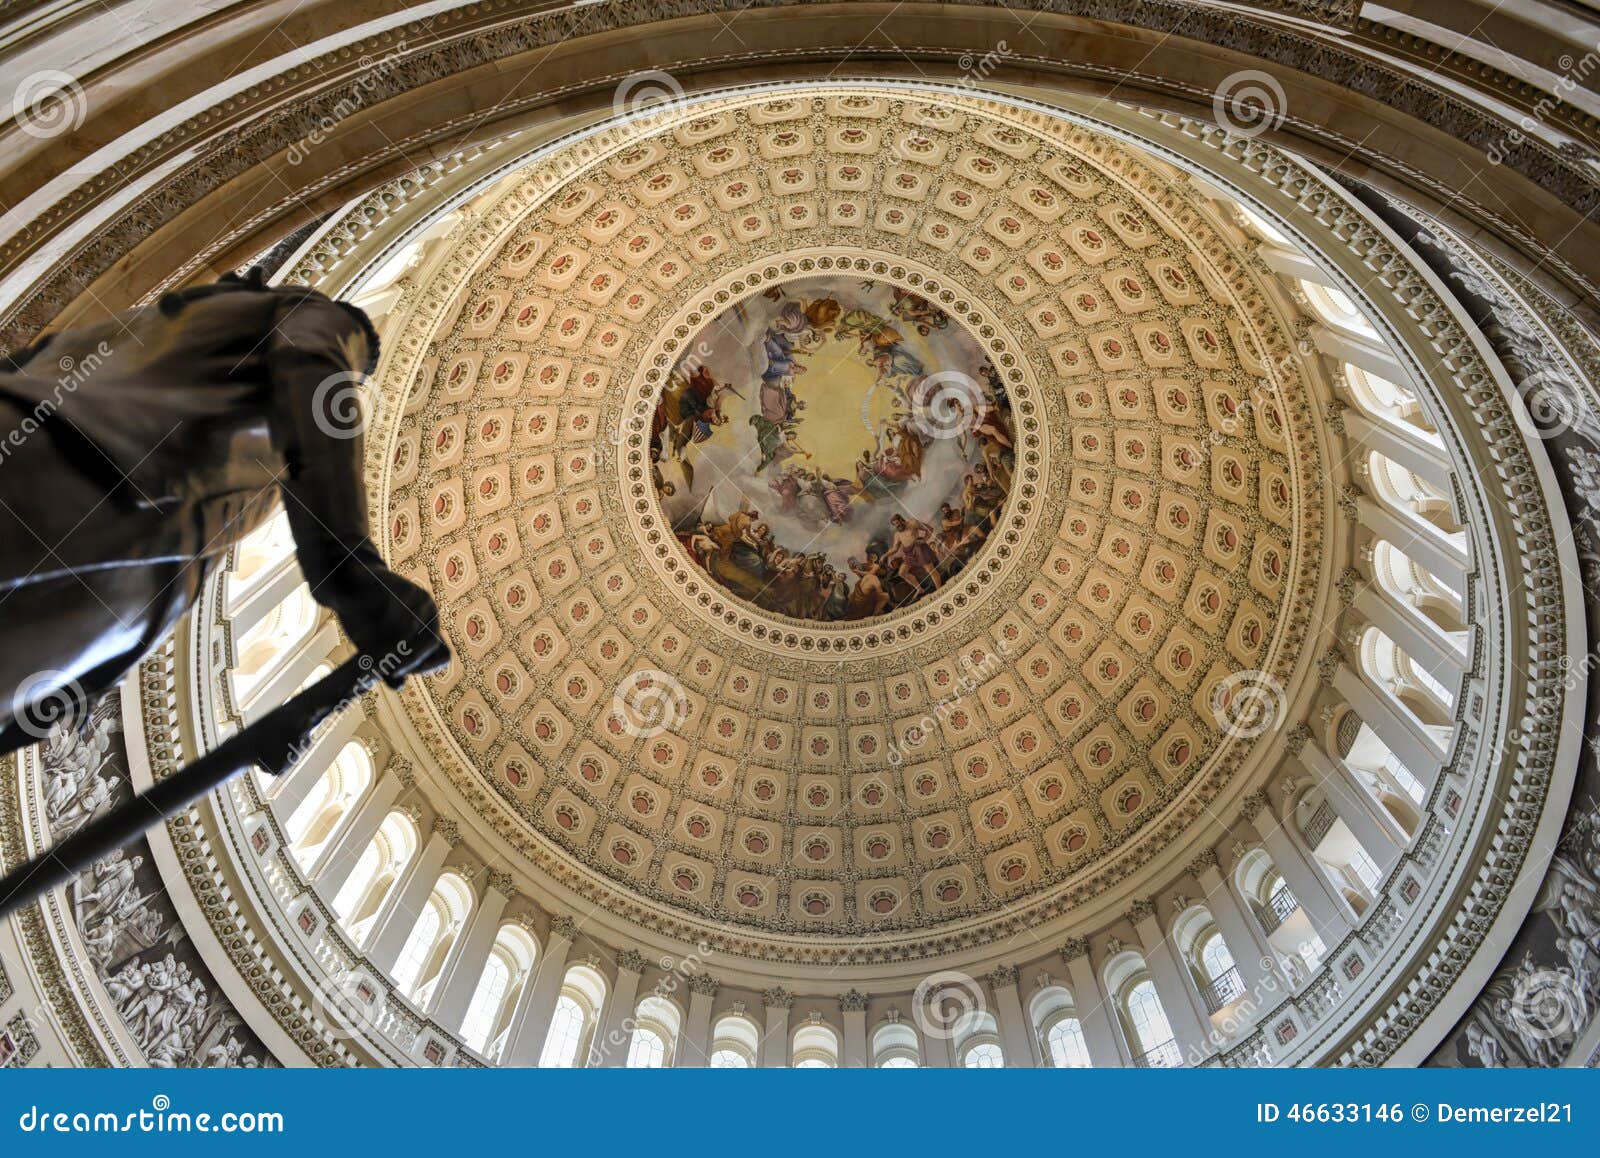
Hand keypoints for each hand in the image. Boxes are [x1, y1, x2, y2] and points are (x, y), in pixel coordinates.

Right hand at [323, 562, 449, 686]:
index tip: (399, 672)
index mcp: (429, 634)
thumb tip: (400, 686)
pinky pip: (400, 610)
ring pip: (414, 628)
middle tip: (390, 666)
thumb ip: (389, 666)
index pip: (443, 656)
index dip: (424, 667)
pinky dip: (385, 623)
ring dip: (394, 642)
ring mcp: (423, 601)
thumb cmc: (366, 621)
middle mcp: (431, 618)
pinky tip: (370, 627)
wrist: (352, 588)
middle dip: (411, 658)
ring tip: (374, 648)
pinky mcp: (408, 588)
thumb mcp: (375, 649)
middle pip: (433, 643)